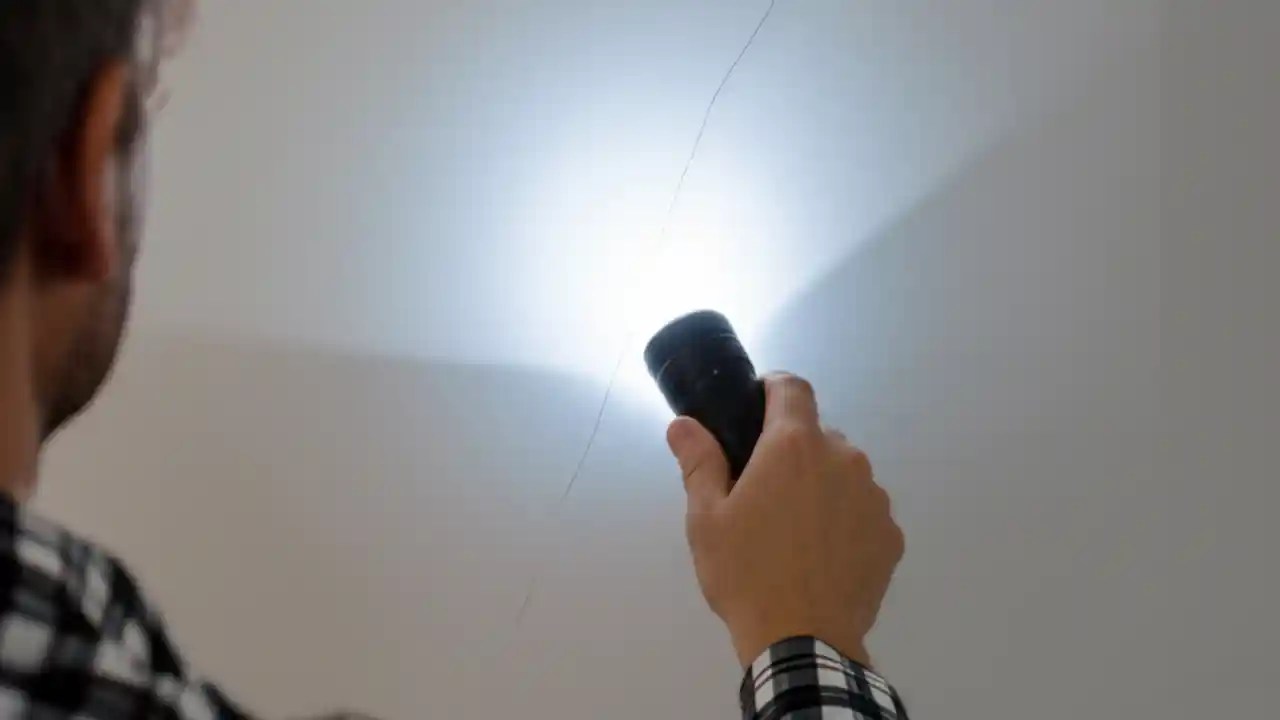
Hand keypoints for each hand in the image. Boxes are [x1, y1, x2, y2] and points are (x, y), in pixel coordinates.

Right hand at [667, 373, 903, 667]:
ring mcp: (874, 497)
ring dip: (822, 485)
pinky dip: (845, 520)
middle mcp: (843, 458)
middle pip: (817, 434)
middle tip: (763, 492)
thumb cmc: (746, 574)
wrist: (802, 643)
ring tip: (795, 532)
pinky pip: (864, 511)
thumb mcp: (706, 520)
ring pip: (844, 473)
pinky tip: (823, 557)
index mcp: (794, 446)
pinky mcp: (891, 535)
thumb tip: (684, 424)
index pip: (792, 387)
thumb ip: (700, 461)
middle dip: (792, 451)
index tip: (755, 410)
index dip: (772, 389)